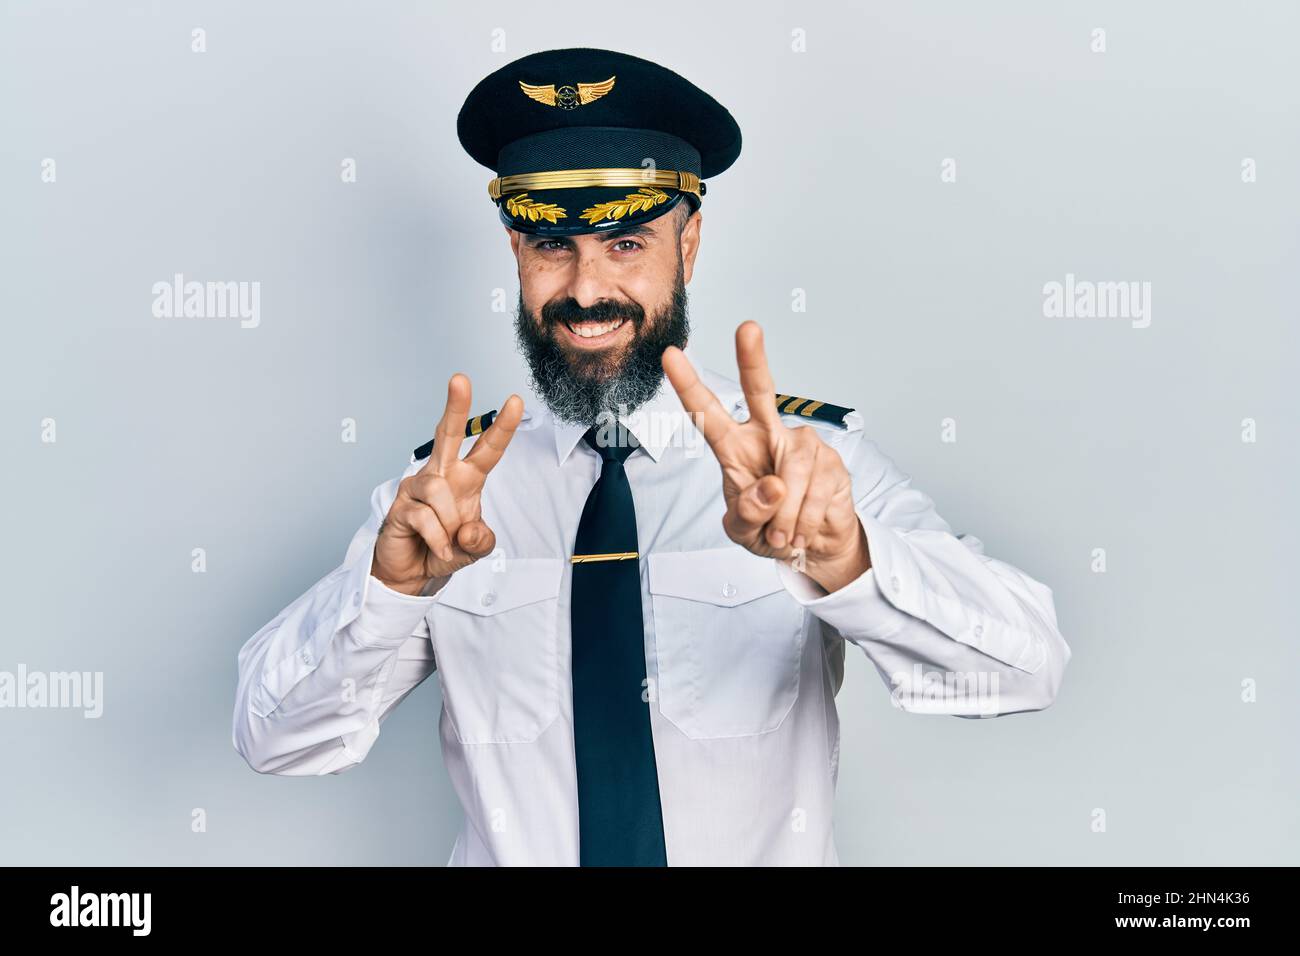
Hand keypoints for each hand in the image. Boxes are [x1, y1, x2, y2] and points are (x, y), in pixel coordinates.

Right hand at [371, 375, 523, 594]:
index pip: (487, 448)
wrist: (413, 573)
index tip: (516, 401)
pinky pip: (424, 517)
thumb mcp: (475, 549)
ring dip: (450, 522)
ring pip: (439, 490)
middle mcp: (442, 475)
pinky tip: (440, 549)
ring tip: (450, 541)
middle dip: (455, 407)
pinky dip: (438, 539)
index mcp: (466, 479)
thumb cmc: (446, 549)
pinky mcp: (400, 506)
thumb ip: (481, 540)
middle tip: (460, 379)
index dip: (502, 426)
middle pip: (448, 434)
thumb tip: (469, 530)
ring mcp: (418, 487)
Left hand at [662, 321, 870, 593]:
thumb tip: (773, 486)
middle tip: (747, 328)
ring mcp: (802, 444)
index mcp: (734, 448)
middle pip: (760, 391)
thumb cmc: (769, 530)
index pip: (707, 414)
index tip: (670, 355)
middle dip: (753, 359)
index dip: (688, 386)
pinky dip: (804, 520)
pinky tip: (802, 529)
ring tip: (782, 535)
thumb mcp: (743, 532)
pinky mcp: (831, 460)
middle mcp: (767, 435)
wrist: (813, 545)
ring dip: (785, 516)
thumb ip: (747, 514)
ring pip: (791, 473)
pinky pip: (815, 491)